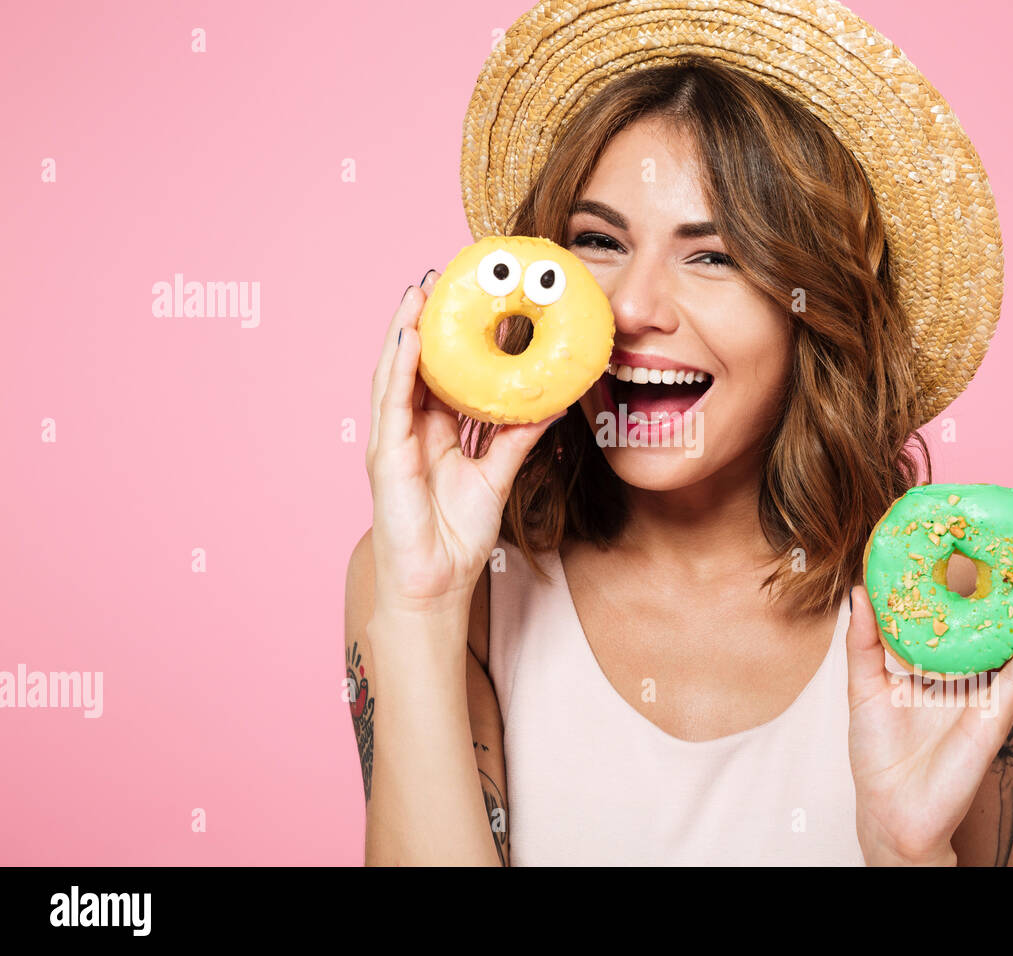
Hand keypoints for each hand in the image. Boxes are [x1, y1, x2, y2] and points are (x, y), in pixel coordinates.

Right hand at [366, 271, 563, 616]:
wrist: (436, 584)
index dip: (454, 339)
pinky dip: (399, 369)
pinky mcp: (385, 456)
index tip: (471, 300)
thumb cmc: (458, 535)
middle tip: (443, 279)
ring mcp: (394, 440)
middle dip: (426, 323)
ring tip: (419, 293)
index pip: (443, 375)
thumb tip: (553, 404)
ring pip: (397, 375)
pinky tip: (408, 339)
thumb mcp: (498, 475)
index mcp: (437, 432)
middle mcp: (412, 430)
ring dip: (406, 331)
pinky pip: (392, 404)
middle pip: (417, 366)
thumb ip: (518, 438)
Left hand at [845, 567, 1012, 864]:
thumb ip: (863, 639)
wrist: (888, 809)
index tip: (985, 543)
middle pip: (1007, 628)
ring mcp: (988, 697)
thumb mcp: (864, 684)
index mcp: (944, 668)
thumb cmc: (878, 754)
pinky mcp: (994, 718)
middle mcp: (972, 679)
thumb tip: (858, 590)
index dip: (979, 585)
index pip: (967, 618)